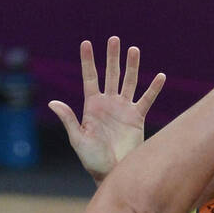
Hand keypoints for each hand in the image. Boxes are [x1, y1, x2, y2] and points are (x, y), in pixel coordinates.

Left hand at [48, 37, 165, 183]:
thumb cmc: (92, 160)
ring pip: (128, 82)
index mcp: (92, 106)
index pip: (90, 77)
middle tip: (114, 39)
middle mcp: (108, 104)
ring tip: (133, 50)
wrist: (112, 173)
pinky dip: (153, 89)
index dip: (88, 61)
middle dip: (112, 57)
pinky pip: (146, 100)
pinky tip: (160, 76)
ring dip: (131, 66)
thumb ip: (68, 119)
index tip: (86, 43)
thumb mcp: (78, 139)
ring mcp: (123, 109)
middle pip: (111, 74)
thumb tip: (53, 102)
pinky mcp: (137, 118)